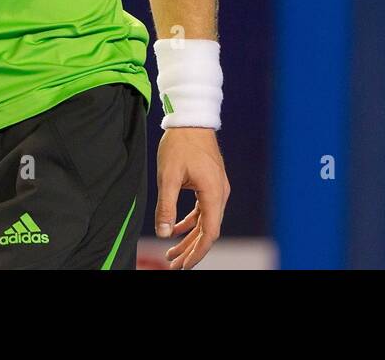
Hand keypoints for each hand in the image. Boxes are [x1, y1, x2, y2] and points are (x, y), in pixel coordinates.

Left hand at [155, 127, 229, 268]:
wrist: (191, 118)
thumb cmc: (180, 144)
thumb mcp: (168, 176)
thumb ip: (166, 206)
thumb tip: (164, 233)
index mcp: (213, 193)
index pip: (209, 233)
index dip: (197, 252)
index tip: (183, 266)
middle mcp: (219, 193)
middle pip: (208, 231)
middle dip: (191, 250)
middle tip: (173, 265)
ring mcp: (216, 188)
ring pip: (205, 221)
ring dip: (190, 238)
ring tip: (172, 253)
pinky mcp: (210, 183)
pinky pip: (203, 210)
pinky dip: (191, 222)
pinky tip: (177, 230)